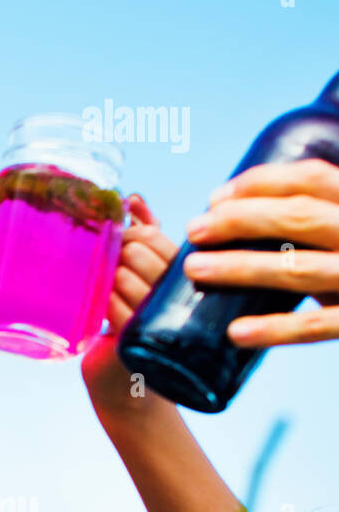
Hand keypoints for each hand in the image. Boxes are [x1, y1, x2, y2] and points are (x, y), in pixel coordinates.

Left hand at [82, 195, 178, 415]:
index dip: (131, 235)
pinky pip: (113, 305)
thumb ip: (145, 235)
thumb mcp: (144, 276)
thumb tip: (131, 198)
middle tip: (107, 265)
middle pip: (138, 253)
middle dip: (114, 253)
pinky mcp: (138, 341)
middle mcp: (177, 297)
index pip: (156, 237)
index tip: (120, 245)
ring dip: (105, 277)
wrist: (130, 388)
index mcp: (183, 276)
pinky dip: (101, 300)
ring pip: (123, 276)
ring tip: (105, 287)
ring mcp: (159, 320)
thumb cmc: (137, 324)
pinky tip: (101, 305)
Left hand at [181, 159, 338, 346]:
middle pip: (298, 217)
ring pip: (300, 269)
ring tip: (195, 267)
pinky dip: (275, 329)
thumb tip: (234, 219)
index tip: (215, 198)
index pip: (312, 178)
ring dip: (242, 267)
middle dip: (240, 219)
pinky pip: (318, 326)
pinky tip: (236, 332)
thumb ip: (316, 223)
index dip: (260, 183)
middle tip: (194, 229)